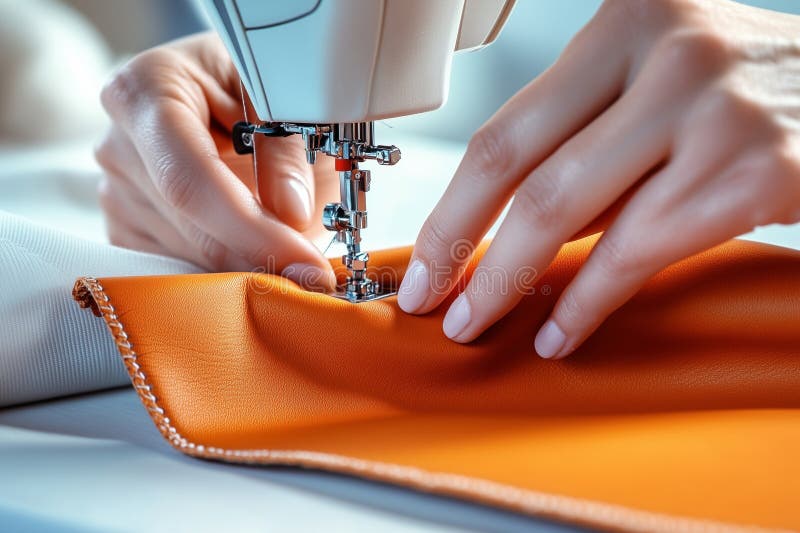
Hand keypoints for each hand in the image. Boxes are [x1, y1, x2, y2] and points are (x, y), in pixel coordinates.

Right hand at [95, 32, 336, 289]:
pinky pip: (180, 266)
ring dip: (250, 264)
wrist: (232, 94)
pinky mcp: (128, 227)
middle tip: (317, 276)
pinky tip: (260, 250)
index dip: (252, 229)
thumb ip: (287, 151)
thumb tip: (290, 212)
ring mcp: (118, 191)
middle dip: (261, 257)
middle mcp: (120, 144)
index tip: (303, 262)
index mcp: (147, 90)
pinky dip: (228, 269)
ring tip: (294, 247)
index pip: (192, 179)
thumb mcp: (285, 99)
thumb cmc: (258, 88)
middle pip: (192, 227)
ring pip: (191, 256)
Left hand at [398, 0, 799, 357]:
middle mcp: (667, 55)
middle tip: (433, 300)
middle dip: (463, 252)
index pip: (505, 132)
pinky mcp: (757, 173)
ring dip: (512, 284)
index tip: (424, 261)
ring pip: (574, 217)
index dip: (450, 209)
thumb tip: (492, 228)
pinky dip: (587, 303)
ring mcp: (715, 113)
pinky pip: (638, 254)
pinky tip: (559, 330)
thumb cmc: (737, 92)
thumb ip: (580, 141)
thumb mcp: (650, 86)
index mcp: (624, 24)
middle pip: (526, 175)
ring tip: (480, 321)